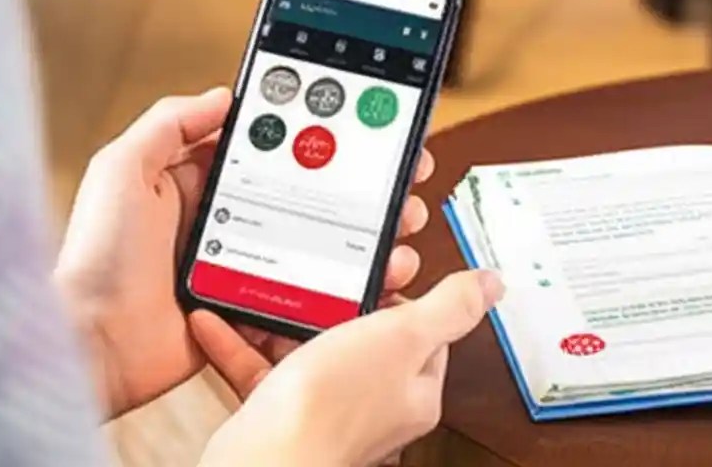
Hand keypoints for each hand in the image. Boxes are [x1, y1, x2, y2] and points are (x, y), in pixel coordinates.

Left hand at [53, 87, 435, 416]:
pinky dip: (345, 296)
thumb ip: (168, 123)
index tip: (368, 131)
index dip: (322, 141)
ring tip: (400, 239)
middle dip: (363, 194)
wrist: (93, 344)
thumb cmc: (96, 258)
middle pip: (311, 199)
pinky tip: (377, 287)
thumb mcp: (122, 169)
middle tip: (403, 188)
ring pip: (321, 250)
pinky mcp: (253, 314)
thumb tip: (223, 94)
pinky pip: (308, 301)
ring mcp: (245, 271)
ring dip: (366, 245)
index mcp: (200, 185)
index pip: (273, 152)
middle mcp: (229, 224)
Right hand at [193, 270, 504, 466]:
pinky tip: (220, 316)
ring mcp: (324, 410)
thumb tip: (491, 284)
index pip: (424, 330)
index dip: (404, 293)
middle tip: (321, 268)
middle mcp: (373, 403)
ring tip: (268, 284)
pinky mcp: (279, 415)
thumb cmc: (331, 409)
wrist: (263, 462)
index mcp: (413, 388)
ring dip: (284, 315)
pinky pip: (261, 370)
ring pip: (308, 350)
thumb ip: (448, 307)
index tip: (384, 264)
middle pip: (363, 334)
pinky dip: (241, 341)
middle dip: (335, 299)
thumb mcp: (402, 337)